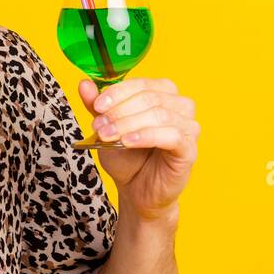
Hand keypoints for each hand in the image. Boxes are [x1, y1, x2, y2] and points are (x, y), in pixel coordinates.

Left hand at [77, 76, 199, 222]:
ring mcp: (188, 127)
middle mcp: (181, 106)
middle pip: (151, 97)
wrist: (136, 190)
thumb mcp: (107, 128)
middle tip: (99, 125)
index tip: (97, 106)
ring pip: (160, 115)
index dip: (118, 92)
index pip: (142, 84)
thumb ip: (96, 106)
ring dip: (129, 124)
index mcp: (163, 93)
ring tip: (108, 136)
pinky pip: (172, 136)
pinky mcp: (189, 149)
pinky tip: (128, 142)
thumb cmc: (127, 157)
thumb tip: (84, 84)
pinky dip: (146, 136)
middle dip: (120, 111)